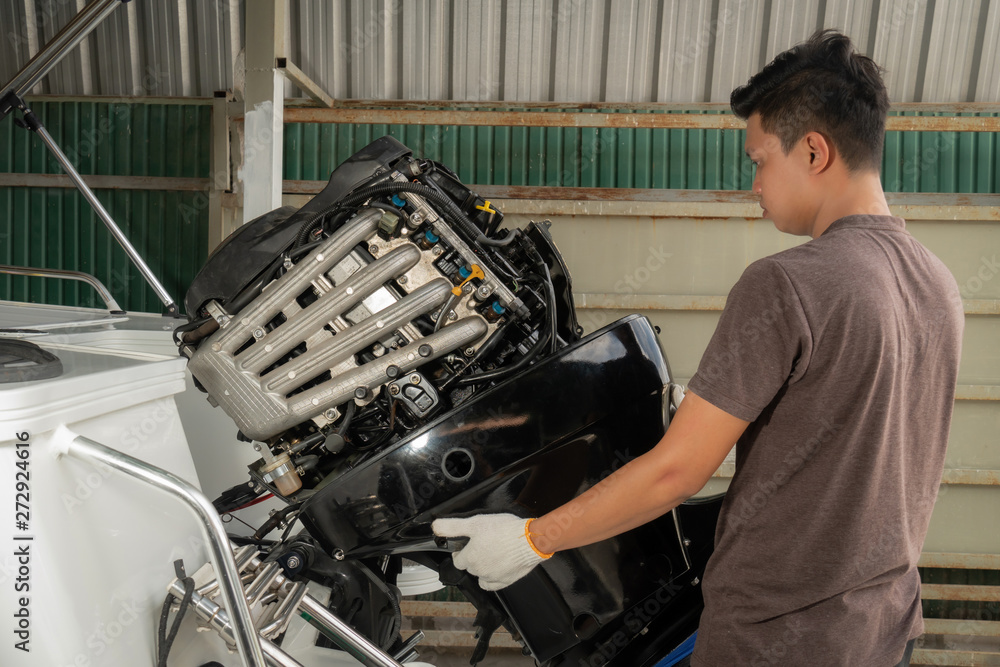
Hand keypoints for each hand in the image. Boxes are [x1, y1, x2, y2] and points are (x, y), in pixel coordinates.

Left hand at [432, 513, 551, 590]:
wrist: (529, 540)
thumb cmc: (504, 530)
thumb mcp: (475, 522)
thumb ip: (453, 526)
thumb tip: (435, 527)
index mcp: (469, 558)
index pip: (458, 560)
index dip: (461, 551)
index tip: (468, 544)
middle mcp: (478, 571)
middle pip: (470, 567)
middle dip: (473, 558)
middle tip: (483, 545)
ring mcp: (492, 578)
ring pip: (481, 575)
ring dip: (483, 567)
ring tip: (492, 553)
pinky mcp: (505, 581)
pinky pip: (492, 584)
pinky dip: (492, 578)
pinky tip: (497, 568)